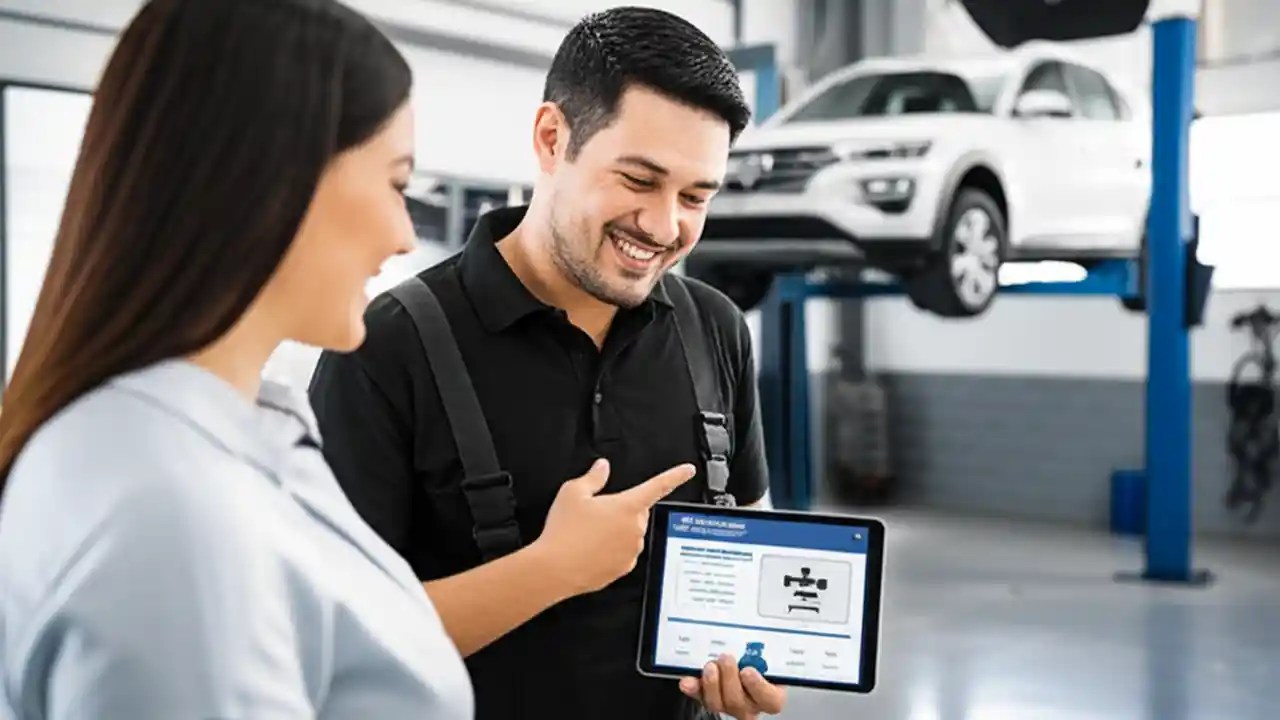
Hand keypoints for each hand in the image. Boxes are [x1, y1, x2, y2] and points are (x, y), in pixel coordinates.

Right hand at [535, 458, 695, 595]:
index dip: (676, 475)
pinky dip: (611, 549)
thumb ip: (593, 477)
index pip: (658, 485)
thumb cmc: (564, 531)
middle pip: (637, 511)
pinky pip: (623, 553)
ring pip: (630, 533)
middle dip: (621, 509)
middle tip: (595, 513)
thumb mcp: (572, 492)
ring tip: (588, 534)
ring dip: (616, 530)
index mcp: (627, 505)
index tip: (688, 470)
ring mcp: (632, 550)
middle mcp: (635, 528)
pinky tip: (590, 550)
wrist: (555, 569)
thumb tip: (602, 468)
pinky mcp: (624, 568)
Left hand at [679, 654, 786, 718]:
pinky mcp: (709, 697)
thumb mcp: (768, 651)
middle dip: (729, 680)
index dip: (758, 687)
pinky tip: (688, 680)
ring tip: (710, 665)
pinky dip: (693, 687)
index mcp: (770, 693)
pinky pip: (699, 696)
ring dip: (711, 683)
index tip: (748, 670)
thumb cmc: (761, 655)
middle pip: (739, 703)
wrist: (743, 655)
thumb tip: (765, 635)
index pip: (771, 700)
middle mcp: (750, 703)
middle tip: (726, 658)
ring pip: (717, 704)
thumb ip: (765, 649)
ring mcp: (728, 703)